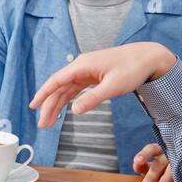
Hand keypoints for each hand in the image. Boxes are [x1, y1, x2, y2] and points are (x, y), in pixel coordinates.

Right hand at [29, 43, 176, 129]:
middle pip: (59, 87)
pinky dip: (68, 100)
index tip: (33, 106)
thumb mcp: (113, 87)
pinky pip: (75, 89)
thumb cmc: (132, 68)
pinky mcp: (93, 75)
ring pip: (66, 89)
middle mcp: (81, 66)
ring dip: (57, 105)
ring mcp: (86, 71)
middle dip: (49, 106)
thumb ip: (92, 99)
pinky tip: (63, 109)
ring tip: (50, 122)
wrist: (148, 57)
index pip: (56, 80)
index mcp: (82, 65)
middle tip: (43, 124)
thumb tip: (73, 110)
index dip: (43, 94)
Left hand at [132, 143, 177, 181]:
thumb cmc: (167, 163)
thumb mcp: (156, 162)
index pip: (151, 149)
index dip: (144, 155)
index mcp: (162, 149)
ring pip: (172, 171)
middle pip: (159, 163)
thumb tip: (137, 168)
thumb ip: (145, 165)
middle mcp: (172, 153)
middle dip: (151, 177)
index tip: (137, 161)